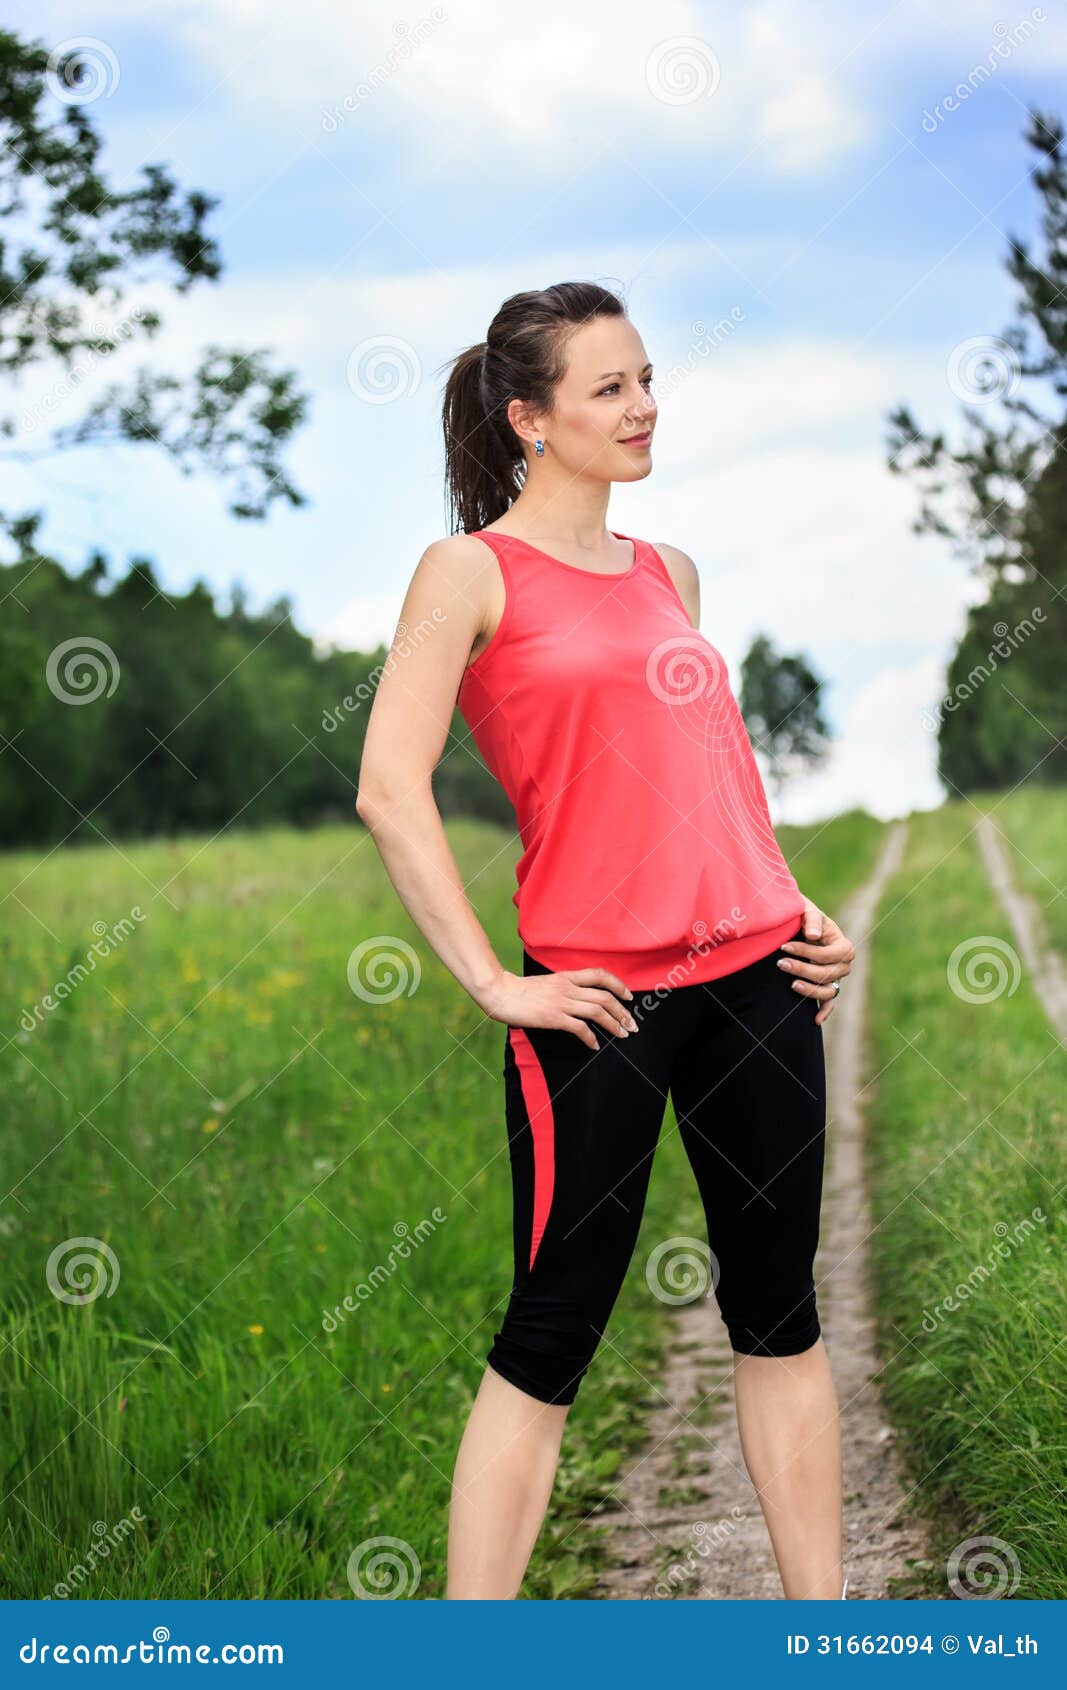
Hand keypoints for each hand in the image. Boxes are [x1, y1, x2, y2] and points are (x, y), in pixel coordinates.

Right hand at [478, 966, 638, 1050]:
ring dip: (614, 1024)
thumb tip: (576, 999)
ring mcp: (561, 1002)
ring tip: (622, 1034)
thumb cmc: (518, 990)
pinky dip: (590, 1038)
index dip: (618, 985)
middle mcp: (567, 988)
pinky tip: (594, 1045)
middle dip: (622, 1012)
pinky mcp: (553, 1017)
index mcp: (566, 977)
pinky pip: (579, 1028)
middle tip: (631, 1025)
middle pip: (605, 997)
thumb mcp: (546, 982)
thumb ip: (562, 988)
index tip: (629, 996)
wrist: (499, 992)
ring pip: (597, 1012)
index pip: (600, 975)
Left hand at [778, 898, 855, 1025]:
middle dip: (803, 969)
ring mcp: (835, 978)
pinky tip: (815, 1020)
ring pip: (828, 991)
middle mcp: (843, 964)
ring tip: (792, 984)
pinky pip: (829, 1002)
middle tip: (781, 963)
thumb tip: (812, 936)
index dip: (809, 952)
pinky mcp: (825, 987)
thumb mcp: (808, 911)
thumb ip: (812, 920)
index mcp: (843, 945)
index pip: (831, 955)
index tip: (785, 947)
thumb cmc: (803, 917)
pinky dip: (824, 1011)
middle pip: (827, 974)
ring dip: (810, 990)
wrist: (796, 926)